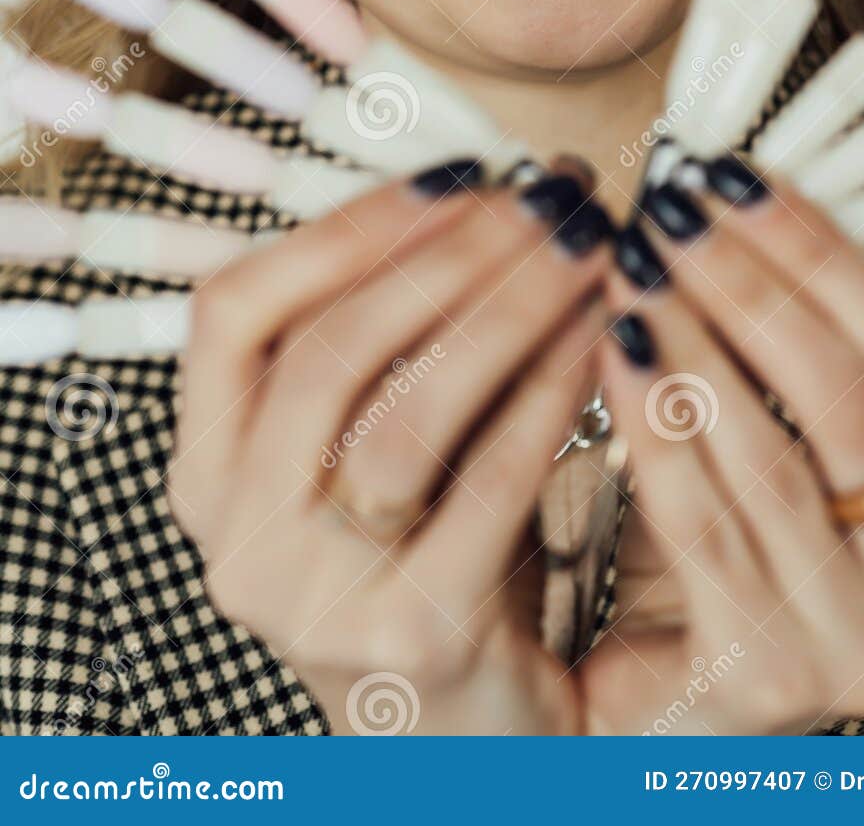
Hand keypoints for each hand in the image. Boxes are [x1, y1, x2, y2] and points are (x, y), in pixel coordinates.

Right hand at [167, 167, 611, 734]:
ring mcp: (314, 600)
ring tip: (587, 254)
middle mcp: (238, 537)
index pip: (230, 313)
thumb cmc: (431, 557)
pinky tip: (601, 336)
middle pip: (326, 352)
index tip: (453, 174)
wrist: (470, 741)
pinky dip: (551, 393)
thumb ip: (389, 342)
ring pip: (403, 414)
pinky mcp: (413, 637)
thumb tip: (488, 190)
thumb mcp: (375, 451)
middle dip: (449, 255)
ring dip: (507, 312)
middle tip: (549, 201)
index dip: (342, 230)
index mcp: (210, 470)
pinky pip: (490, 483)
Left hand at [579, 157, 863, 734]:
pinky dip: (650, 426)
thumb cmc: (723, 547)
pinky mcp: (768, 677)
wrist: (663, 705)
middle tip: (669, 217)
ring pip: (775, 458)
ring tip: (630, 270)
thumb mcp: (778, 440)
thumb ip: (776, 345)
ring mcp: (860, 640)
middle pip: (854, 396)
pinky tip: (611, 352)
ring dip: (693, 344)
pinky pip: (700, 523)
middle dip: (752, 286)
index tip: (733, 178)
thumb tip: (713, 197)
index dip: (816, 250)